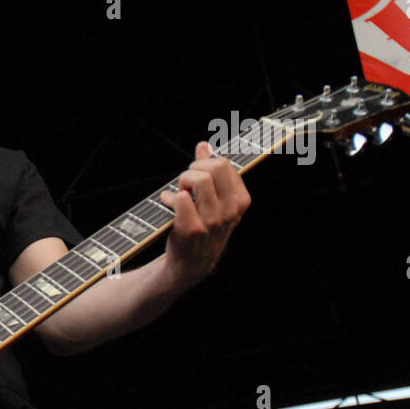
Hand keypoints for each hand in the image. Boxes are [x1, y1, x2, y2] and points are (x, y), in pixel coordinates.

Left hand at [159, 141, 250, 285]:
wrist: (191, 263)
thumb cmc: (202, 226)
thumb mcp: (215, 201)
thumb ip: (210, 172)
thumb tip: (203, 145)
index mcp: (241, 200)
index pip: (224, 164)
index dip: (204, 165)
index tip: (196, 177)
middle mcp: (231, 210)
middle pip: (213, 167)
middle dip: (193, 170)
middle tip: (185, 184)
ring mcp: (213, 220)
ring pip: (198, 179)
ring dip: (181, 182)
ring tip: (178, 194)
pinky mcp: (193, 228)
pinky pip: (180, 197)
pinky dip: (169, 197)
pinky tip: (168, 204)